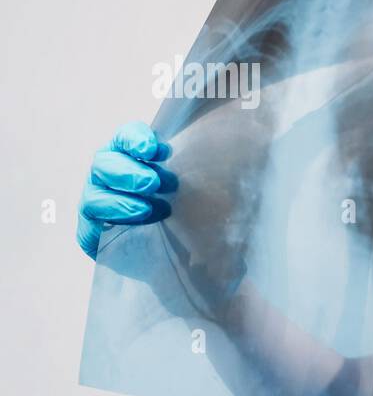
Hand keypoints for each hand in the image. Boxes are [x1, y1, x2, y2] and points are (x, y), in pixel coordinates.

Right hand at [77, 120, 246, 320]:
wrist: (202, 265)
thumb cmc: (205, 216)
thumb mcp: (215, 185)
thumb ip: (222, 159)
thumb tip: (260, 130)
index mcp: (135, 158)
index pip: (126, 138)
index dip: (136, 139)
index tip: (158, 149)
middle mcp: (111, 177)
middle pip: (104, 162)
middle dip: (132, 171)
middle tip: (161, 182)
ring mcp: (98, 205)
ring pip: (94, 193)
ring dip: (125, 199)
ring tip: (158, 208)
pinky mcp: (94, 235)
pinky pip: (89, 226)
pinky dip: (113, 221)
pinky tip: (144, 223)